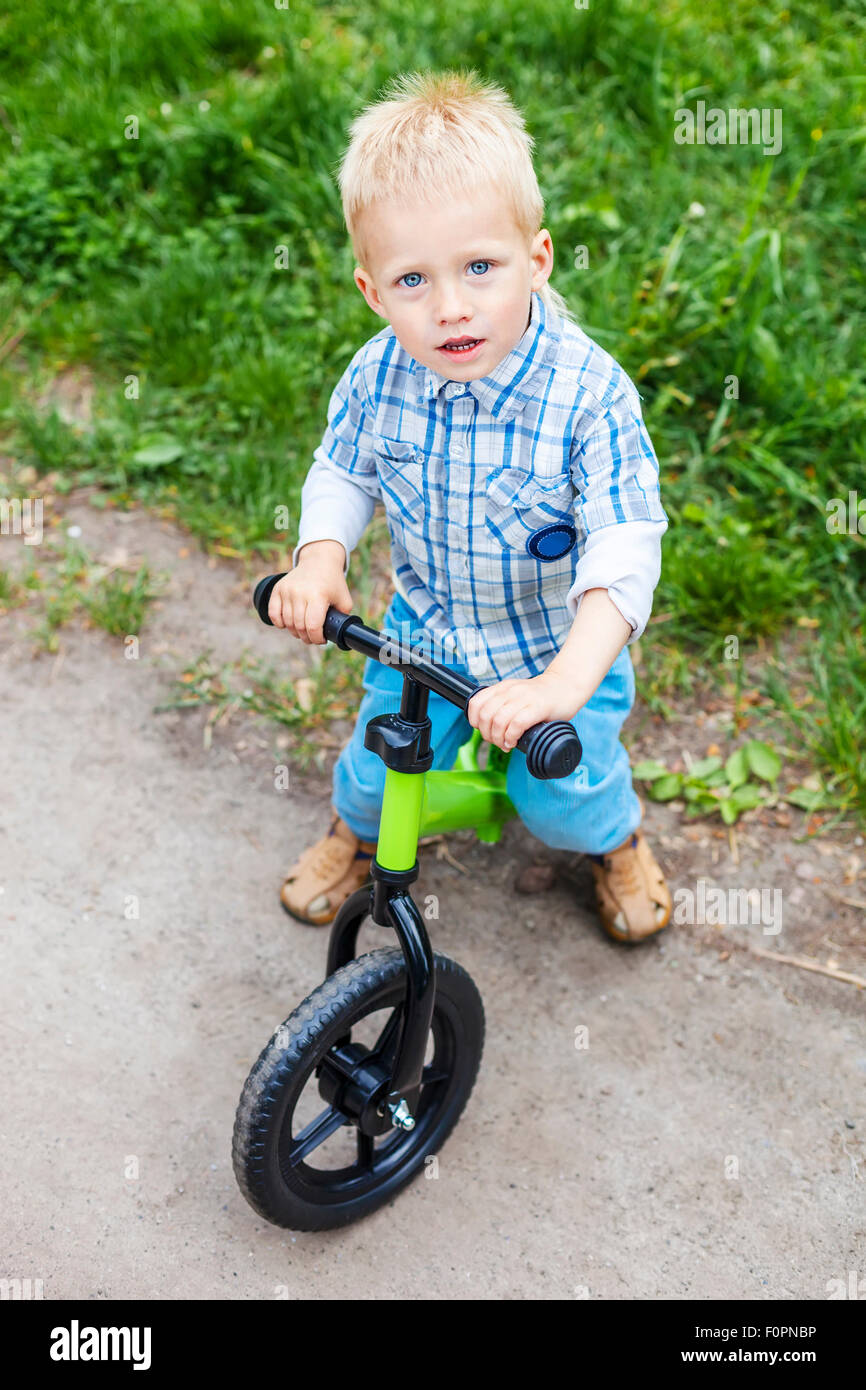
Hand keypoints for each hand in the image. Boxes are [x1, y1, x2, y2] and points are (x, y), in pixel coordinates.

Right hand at [268, 549, 351, 643]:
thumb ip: (342, 618)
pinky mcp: (277, 589)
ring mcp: (287, 591)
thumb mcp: (344, 600)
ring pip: (287, 622)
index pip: (313, 626)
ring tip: (303, 630)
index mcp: (318, 596)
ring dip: (295, 632)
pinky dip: (279, 623)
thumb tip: (337, 634)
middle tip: (312, 637)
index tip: (321, 639)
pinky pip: (273, 613)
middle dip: (307, 637)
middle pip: (299, 627)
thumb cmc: (333, 583)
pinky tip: (287, 623)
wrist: (319, 561)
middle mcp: (300, 593)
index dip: (317, 639)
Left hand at [466, 670, 581, 751]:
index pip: (476, 703)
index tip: (484, 730)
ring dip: (499, 739)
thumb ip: (502, 707)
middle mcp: (510, 691)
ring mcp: (524, 698)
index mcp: (502, 688)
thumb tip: (488, 729)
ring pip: (498, 721)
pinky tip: (514, 742)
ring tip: (506, 744)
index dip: (474, 721)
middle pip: (485, 716)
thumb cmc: (541, 697)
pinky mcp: (538, 707)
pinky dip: (511, 737)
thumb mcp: (515, 696)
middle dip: (487, 735)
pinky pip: (516, 724)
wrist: (566, 686)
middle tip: (497, 742)